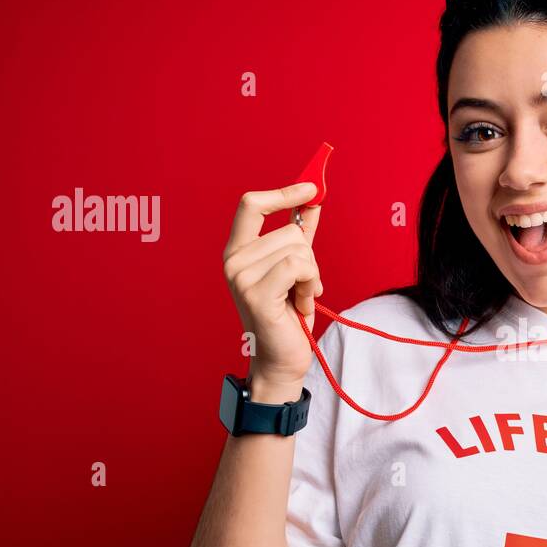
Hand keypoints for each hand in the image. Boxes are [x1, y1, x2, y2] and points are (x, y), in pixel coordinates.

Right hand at [222, 182, 324, 386]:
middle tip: (301, 286)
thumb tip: (313, 201)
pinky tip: (300, 304)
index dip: (283, 193)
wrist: (282, 359)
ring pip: (298, 250)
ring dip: (311, 276)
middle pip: (290, 231)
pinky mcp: (257, 295)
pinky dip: (309, 285)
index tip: (312, 188)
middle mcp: (233, 261)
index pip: (252, 204)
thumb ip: (301, 234)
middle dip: (309, 258)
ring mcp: (241, 278)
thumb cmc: (287, 315)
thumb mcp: (295, 269)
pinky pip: (297, 267)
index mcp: (238, 251)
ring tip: (298, 297)